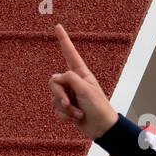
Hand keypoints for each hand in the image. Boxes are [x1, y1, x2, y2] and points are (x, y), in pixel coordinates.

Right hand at [48, 24, 118, 138]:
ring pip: (53, 96)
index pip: (70, 54)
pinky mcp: (66, 107)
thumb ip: (70, 79)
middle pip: (54, 81)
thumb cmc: (99, 107)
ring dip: (64, 108)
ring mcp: (69, 94)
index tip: (58, 26)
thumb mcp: (87, 89)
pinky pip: (55, 108)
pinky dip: (64, 116)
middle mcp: (73, 82)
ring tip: (77, 113)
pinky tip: (75, 119)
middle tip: (69, 103)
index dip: (64, 40)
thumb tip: (56, 78)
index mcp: (81, 74)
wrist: (102, 128)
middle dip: (59, 94)